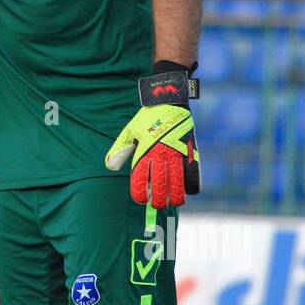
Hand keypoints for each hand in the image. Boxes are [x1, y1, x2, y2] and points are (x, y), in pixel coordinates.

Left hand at [104, 65, 200, 207]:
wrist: (169, 100)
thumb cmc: (147, 117)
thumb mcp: (130, 130)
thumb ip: (120, 149)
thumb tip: (110, 166)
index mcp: (144, 152)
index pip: (140, 182)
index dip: (139, 195)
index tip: (141, 199)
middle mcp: (161, 155)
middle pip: (159, 188)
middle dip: (157, 201)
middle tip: (157, 203)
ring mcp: (177, 155)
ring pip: (178, 186)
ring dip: (175, 199)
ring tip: (172, 202)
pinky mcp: (191, 153)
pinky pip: (194, 177)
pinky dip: (191, 187)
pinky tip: (186, 189)